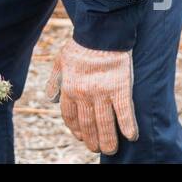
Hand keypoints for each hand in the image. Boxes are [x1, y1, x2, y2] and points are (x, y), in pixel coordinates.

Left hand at [44, 39, 136, 154]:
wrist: (101, 32)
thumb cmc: (81, 46)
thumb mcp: (60, 61)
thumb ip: (54, 81)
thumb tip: (50, 99)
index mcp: (69, 88)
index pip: (70, 117)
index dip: (75, 130)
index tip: (81, 137)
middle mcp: (84, 94)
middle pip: (87, 124)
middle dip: (92, 140)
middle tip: (97, 149)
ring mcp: (102, 92)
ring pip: (105, 124)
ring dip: (108, 140)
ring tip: (110, 150)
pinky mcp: (120, 88)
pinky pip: (124, 113)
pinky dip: (128, 126)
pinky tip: (131, 136)